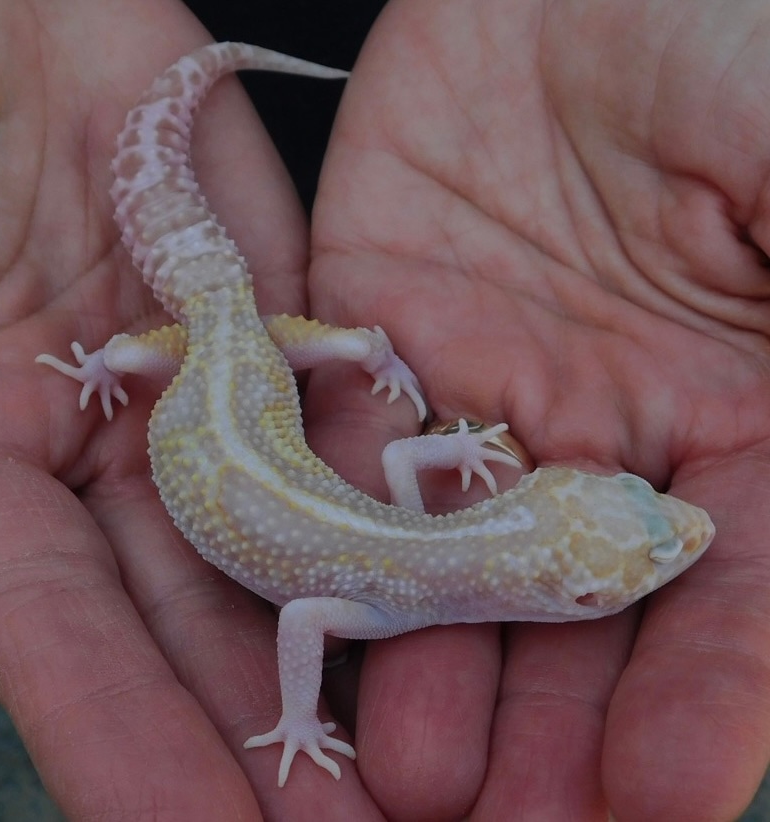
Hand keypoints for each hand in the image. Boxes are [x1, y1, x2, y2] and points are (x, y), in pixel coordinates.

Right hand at [0, 2, 346, 818]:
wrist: (9, 30)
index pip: (64, 641)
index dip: (122, 742)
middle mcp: (116, 460)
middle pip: (195, 617)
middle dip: (261, 726)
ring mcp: (215, 400)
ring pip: (290, 539)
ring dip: (347, 643)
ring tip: (417, 760)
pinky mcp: (293, 333)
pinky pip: (348, 425)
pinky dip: (390, 501)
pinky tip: (446, 584)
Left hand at [308, 0, 769, 817]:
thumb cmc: (737, 47)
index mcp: (753, 412)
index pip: (739, 600)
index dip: (712, 700)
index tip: (671, 799)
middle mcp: (613, 428)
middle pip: (582, 613)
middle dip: (556, 724)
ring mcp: (488, 389)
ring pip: (458, 559)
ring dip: (438, 668)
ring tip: (414, 784)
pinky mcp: (379, 337)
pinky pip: (355, 454)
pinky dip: (342, 541)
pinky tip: (330, 631)